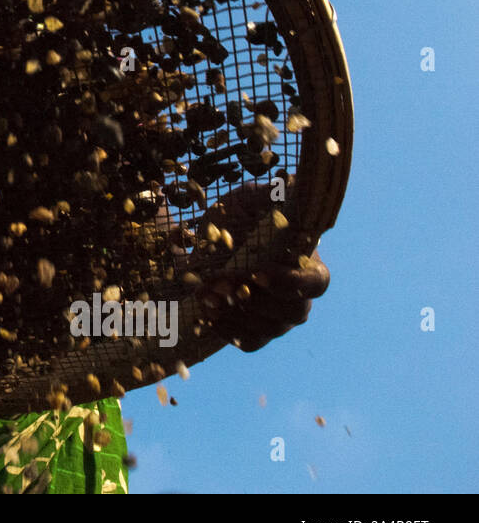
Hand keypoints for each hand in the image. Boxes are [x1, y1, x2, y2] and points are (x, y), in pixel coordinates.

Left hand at [192, 183, 330, 351]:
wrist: (210, 243)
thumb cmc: (238, 218)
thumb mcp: (249, 199)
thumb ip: (269, 194)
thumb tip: (293, 180)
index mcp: (305, 263)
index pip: (316, 283)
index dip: (290, 283)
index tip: (257, 274)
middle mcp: (299, 295)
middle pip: (292, 312)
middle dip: (253, 300)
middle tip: (218, 285)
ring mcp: (280, 317)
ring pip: (271, 328)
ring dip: (237, 315)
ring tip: (206, 297)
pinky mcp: (258, 331)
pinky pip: (251, 342)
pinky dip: (229, 331)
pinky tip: (209, 314)